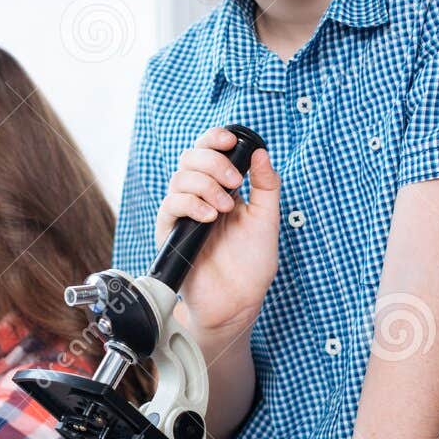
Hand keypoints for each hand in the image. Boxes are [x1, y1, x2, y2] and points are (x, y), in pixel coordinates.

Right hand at [155, 127, 281, 332]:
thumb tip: (261, 152)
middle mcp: (200, 196)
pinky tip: (210, 217)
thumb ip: (267, 185)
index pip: (209, 151)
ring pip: (180, 178)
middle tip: (234, 182)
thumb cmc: (252, 263)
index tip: (229, 141)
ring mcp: (184, 213)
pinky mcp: (170, 231)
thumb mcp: (267, 219)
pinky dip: (191, 204)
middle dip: (213, 162)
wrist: (237, 300)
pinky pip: (171, 204)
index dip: (214, 139)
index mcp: (222, 188)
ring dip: (205, 186)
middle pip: (190, 158)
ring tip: (225, 209)